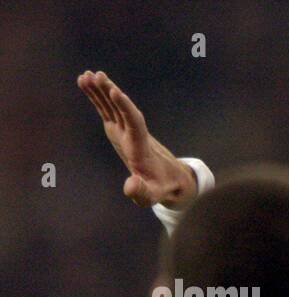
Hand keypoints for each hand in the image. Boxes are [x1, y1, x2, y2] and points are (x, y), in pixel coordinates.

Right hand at [78, 70, 195, 208]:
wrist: (169, 178)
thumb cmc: (160, 188)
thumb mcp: (152, 195)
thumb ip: (141, 191)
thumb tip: (130, 186)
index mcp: (140, 147)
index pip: (134, 122)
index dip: (125, 107)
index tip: (115, 91)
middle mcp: (133, 134)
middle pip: (122, 109)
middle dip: (110, 93)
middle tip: (97, 76)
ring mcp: (125, 131)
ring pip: (112, 107)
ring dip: (100, 91)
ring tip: (86, 75)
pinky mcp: (118, 131)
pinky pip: (106, 110)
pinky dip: (96, 97)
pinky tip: (84, 83)